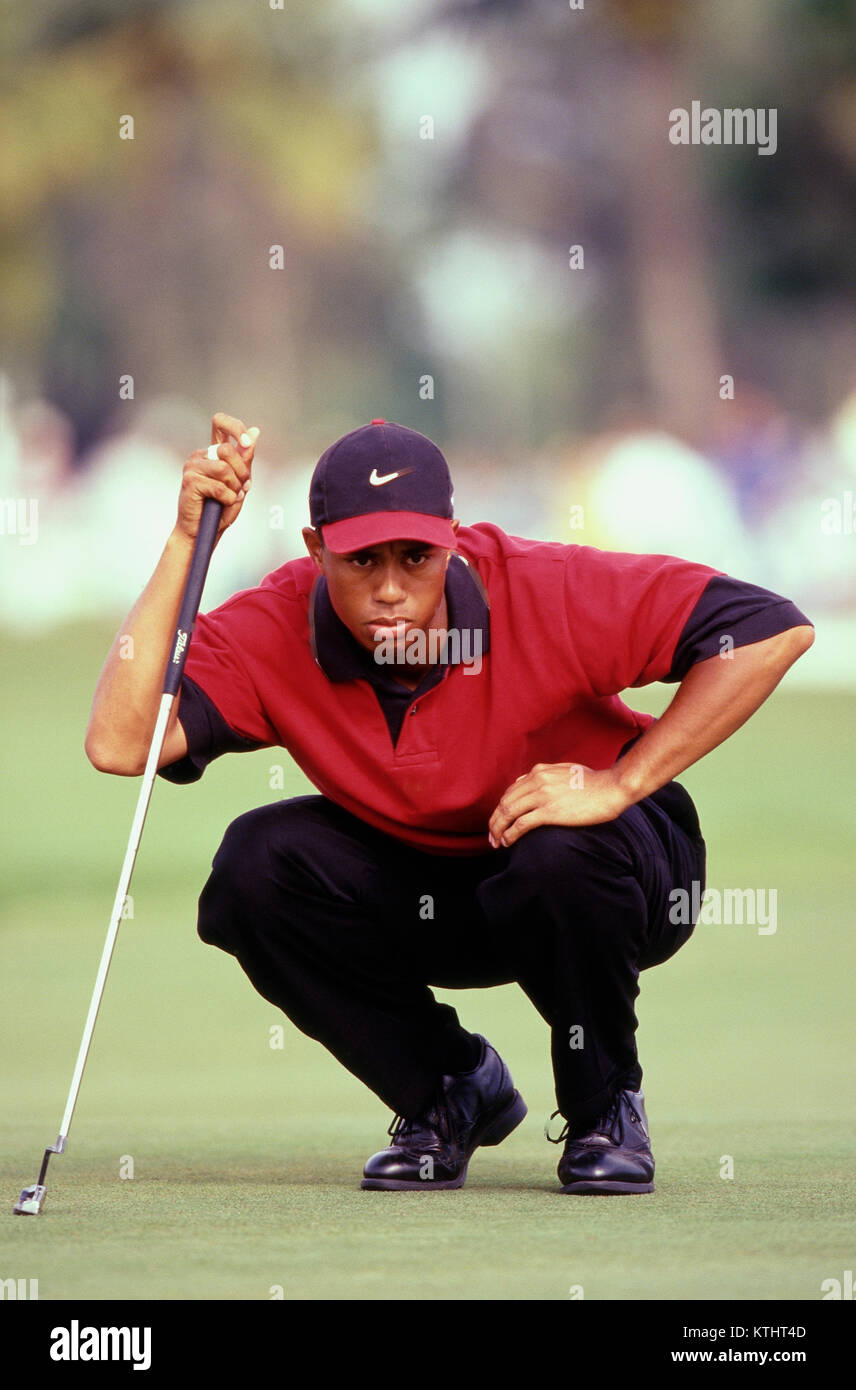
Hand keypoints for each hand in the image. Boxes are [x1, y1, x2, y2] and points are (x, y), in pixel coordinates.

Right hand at [176, 410, 259, 541]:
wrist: (203, 531)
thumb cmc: (220, 508)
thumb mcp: (239, 481)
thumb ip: (246, 457)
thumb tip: (255, 431)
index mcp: (213, 452)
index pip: (221, 423)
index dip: (235, 428)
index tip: (246, 443)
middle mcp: (201, 455)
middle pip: (228, 451)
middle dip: (241, 472)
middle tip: (240, 487)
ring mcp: (193, 466)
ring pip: (225, 469)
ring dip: (234, 488)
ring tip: (228, 497)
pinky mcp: (190, 480)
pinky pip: (220, 486)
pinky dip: (228, 498)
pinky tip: (220, 503)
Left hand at [488, 762, 629, 848]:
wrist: (611, 788)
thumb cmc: (594, 782)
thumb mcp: (566, 771)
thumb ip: (548, 776)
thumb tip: (533, 782)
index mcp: (539, 772)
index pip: (510, 791)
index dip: (501, 808)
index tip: (499, 820)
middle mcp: (537, 781)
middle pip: (505, 802)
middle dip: (495, 821)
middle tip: (492, 836)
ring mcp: (542, 796)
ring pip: (508, 813)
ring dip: (498, 829)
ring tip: (496, 842)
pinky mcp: (550, 812)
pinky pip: (521, 824)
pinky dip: (510, 834)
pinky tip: (508, 842)